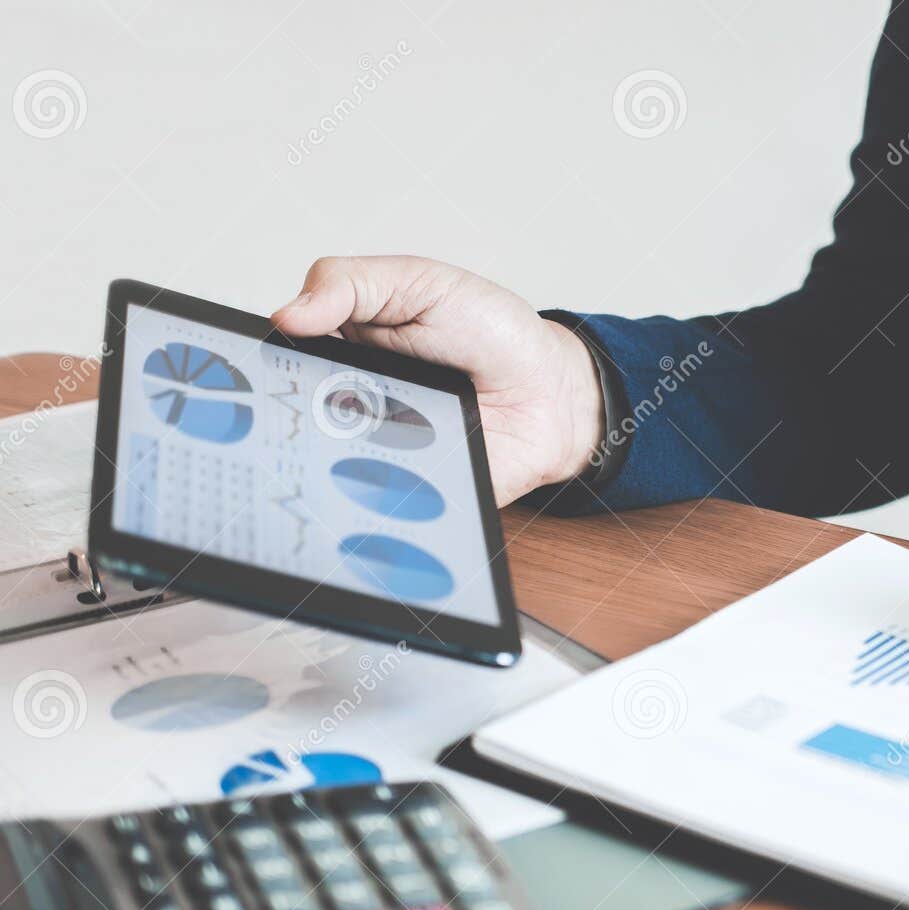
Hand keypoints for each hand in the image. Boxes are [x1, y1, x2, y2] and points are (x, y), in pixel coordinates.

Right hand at [272, 256, 603, 504]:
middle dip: (273, 414)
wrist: (553, 394)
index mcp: (337, 348)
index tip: (230, 362)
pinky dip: (362, 495)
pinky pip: (367, 502)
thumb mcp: (420, 283)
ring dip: (316, 455)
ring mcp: (370, 450)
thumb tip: (286, 313)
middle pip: (283, 416)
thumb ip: (352, 284)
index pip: (272, 358)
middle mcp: (343, 402)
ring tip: (339, 436)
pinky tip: (371, 478)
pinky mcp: (401, 491)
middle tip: (283, 404)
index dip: (250, 362)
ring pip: (318, 464)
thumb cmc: (490, 331)